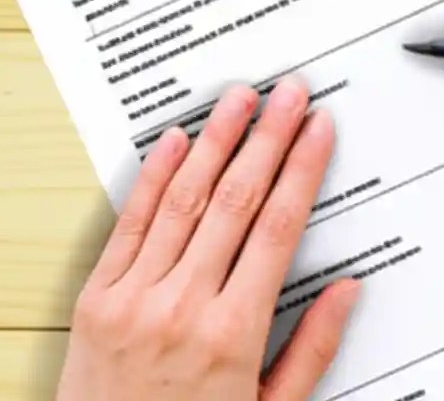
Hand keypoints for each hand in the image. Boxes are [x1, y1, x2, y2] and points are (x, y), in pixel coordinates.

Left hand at [57, 78, 359, 400]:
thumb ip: (312, 348)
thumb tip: (347, 291)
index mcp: (231, 333)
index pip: (278, 226)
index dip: (302, 168)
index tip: (318, 132)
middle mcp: (181, 306)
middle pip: (237, 199)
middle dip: (268, 137)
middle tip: (289, 95)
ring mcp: (133, 297)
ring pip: (184, 199)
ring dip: (216, 140)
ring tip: (238, 100)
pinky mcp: (96, 299)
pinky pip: (129, 224)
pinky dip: (153, 177)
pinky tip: (174, 142)